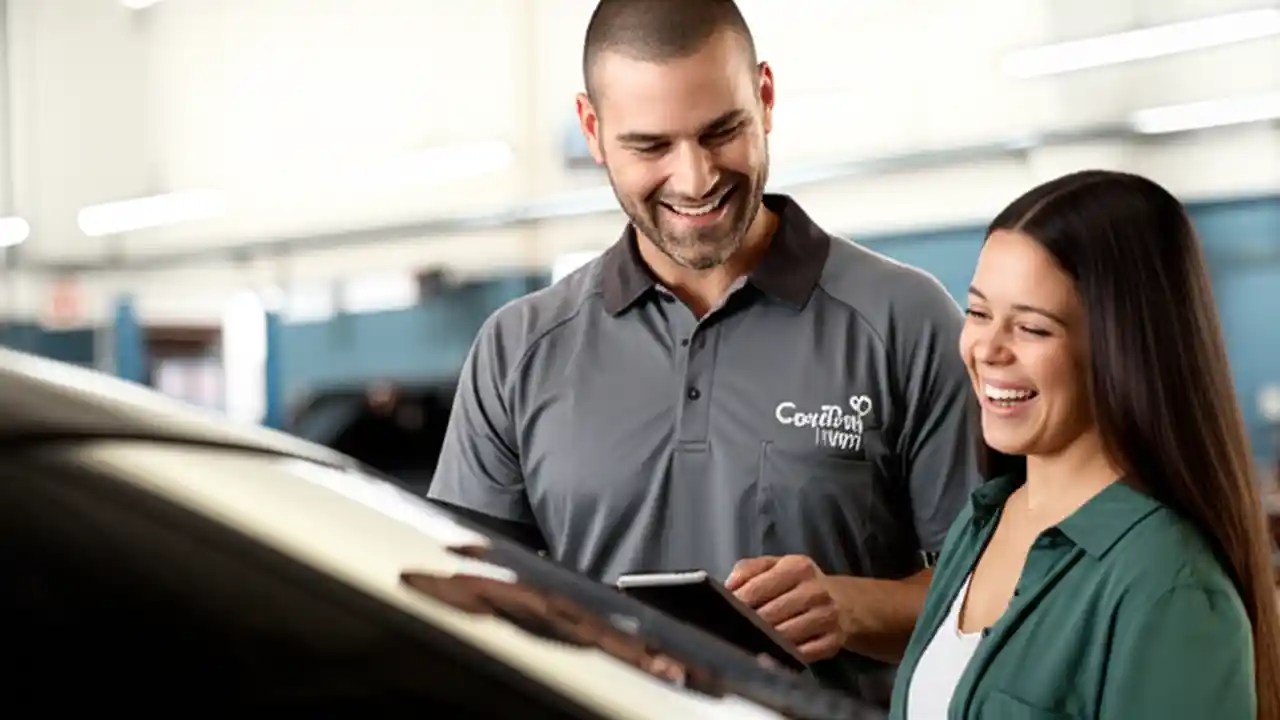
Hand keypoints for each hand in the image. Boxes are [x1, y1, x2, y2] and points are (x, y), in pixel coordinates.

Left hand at [726, 554, 845, 662]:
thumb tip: (729, 586)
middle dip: (749, 623)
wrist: (844, 601)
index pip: (757, 587)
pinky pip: (802, 653)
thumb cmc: (799, 583)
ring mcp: (827, 617)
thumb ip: (748, 569)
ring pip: (784, 636)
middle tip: (734, 628)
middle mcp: (815, 590)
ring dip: (765, 641)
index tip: (723, 610)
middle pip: (769, 614)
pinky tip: (773, 653)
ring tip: (751, 641)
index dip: (737, 602)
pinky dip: (785, 655)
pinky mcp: (833, 641)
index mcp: (798, 566)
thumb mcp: (775, 565)